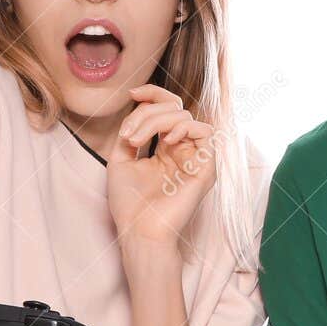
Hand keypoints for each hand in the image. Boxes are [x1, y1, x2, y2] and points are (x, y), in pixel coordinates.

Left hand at [105, 84, 217, 246]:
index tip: (132, 94)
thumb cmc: (130, 204)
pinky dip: (182, 128)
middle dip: (147, 113)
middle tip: (129, 135)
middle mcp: (183, 151)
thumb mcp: (121, 159)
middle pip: (174, 108)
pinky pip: (204, 131)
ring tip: (136, 141)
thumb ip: (132, 131)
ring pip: (184, 116)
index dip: (153, 94)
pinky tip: (166, 142)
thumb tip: (139, 107)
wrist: (139, 231)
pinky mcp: (205, 168)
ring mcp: (195, 159)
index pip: (168, 109)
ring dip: (156, 121)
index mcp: (166, 150)